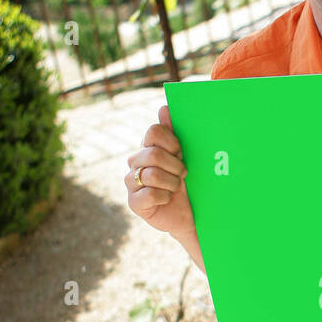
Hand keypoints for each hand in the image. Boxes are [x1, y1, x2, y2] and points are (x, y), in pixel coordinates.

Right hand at [125, 102, 194, 238]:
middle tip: (183, 174)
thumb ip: (175, 132)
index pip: (154, 132)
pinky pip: (150, 193)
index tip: (182, 153)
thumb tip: (164, 107)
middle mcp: (135, 162)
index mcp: (148, 147)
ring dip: (172, 183)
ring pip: (153, 174)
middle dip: (175, 166)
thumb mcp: (185, 157)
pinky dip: (165, 197)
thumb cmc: (188, 183)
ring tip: (176, 188)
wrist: (190, 214)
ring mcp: (131, 182)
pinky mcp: (134, 203)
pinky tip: (168, 199)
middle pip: (153, 154)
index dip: (172, 143)